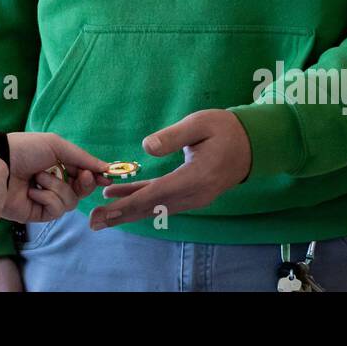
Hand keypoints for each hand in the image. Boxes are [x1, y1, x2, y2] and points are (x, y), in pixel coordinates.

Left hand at [2, 132, 109, 223]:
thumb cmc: (25, 150)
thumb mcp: (57, 145)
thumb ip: (83, 157)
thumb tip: (106, 168)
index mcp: (57, 164)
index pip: (83, 174)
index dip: (95, 175)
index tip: (106, 176)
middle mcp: (53, 182)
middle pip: (81, 190)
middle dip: (85, 183)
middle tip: (82, 176)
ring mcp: (46, 199)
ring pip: (71, 201)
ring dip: (57, 186)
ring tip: (39, 177)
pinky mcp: (38, 214)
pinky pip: (57, 210)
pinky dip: (47, 198)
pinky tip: (33, 191)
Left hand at [88, 109, 251, 230]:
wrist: (251, 145)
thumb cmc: (225, 129)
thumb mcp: (200, 123)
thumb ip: (173, 136)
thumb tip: (145, 147)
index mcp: (195, 177)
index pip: (157, 193)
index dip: (129, 202)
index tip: (107, 209)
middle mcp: (194, 194)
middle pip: (152, 208)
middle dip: (121, 215)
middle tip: (94, 222)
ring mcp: (194, 198)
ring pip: (155, 208)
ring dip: (128, 212)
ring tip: (101, 216)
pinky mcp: (191, 195)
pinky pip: (162, 201)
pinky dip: (141, 201)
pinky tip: (121, 198)